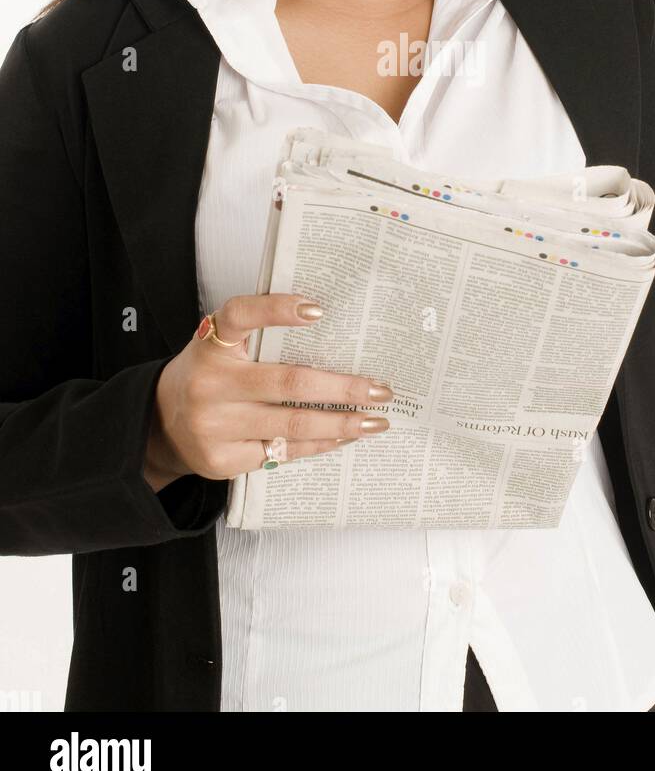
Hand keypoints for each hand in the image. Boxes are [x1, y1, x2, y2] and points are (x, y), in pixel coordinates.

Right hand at [143, 294, 392, 491]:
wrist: (160, 425)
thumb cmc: (208, 375)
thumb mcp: (221, 347)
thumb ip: (260, 338)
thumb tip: (333, 332)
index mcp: (210, 344)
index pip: (240, 315)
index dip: (277, 310)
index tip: (318, 309)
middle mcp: (210, 384)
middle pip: (288, 384)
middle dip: (342, 388)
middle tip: (380, 389)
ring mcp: (214, 426)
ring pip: (292, 426)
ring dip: (342, 423)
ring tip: (375, 420)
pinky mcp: (222, 461)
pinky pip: (283, 453)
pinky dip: (320, 445)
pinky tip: (343, 437)